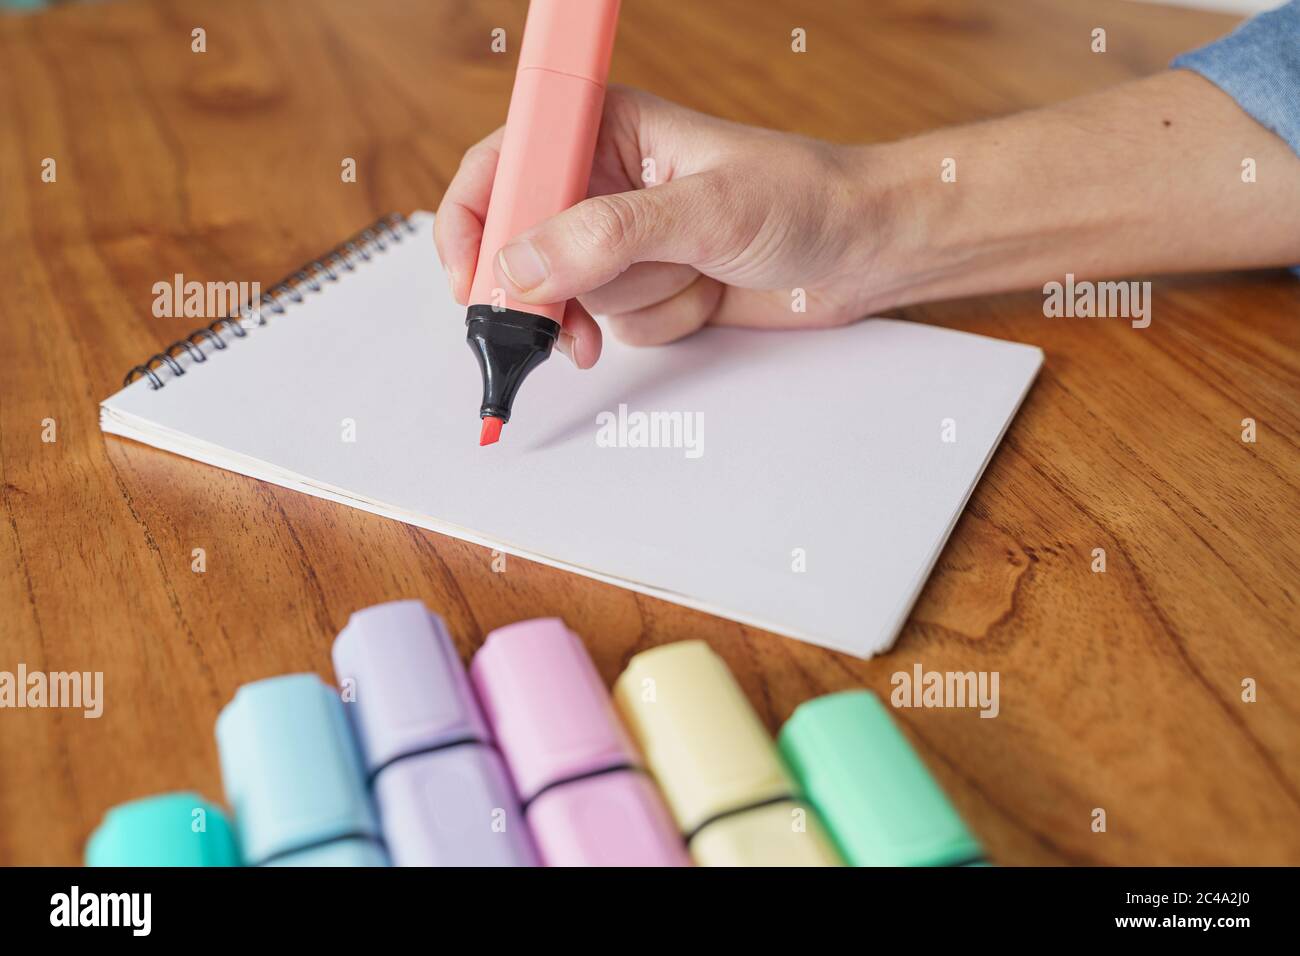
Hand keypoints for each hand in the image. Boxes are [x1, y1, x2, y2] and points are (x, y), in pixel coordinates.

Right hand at [435, 86, 884, 367]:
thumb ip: (609, 236)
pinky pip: (615, 324)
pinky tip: (702, 296)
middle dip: (559, 285)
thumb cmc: (803, 198)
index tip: (475, 280)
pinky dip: (660, 322)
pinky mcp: (647, 286)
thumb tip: (522, 265)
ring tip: (692, 274)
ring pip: (574, 295)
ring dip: (633, 301)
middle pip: (526, 244)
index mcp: (606, 127)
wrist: (863, 249)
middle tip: (568, 317)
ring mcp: (624, 241)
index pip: (506, 162)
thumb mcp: (705, 208)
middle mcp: (604, 181)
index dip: (476, 220)